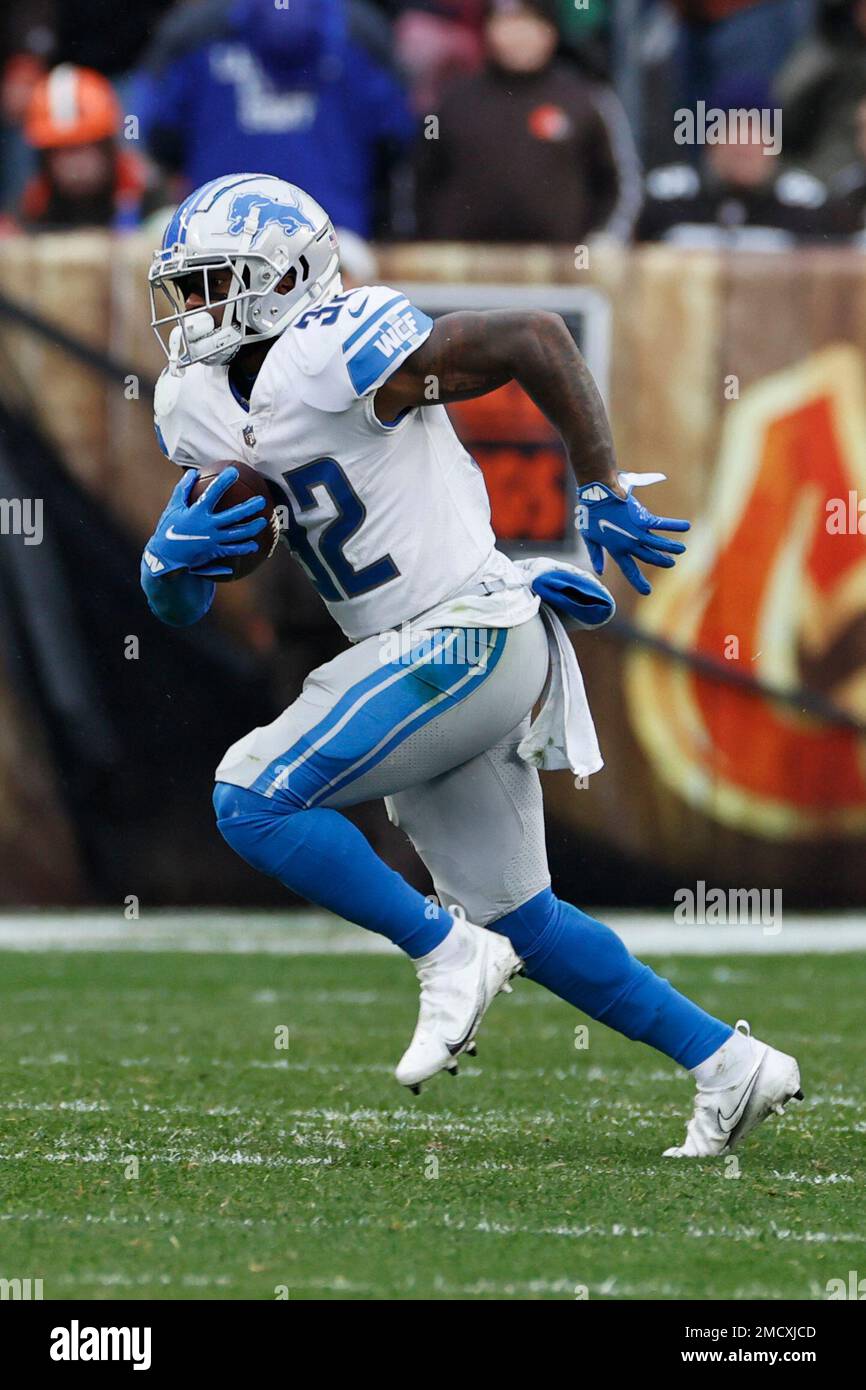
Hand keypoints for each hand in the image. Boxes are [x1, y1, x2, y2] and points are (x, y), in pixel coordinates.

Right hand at [142, 467, 266, 578]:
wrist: (166, 557)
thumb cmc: (169, 528)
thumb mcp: (173, 507)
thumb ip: (183, 489)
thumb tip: (193, 472)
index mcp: (197, 512)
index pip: (213, 493)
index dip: (224, 481)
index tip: (234, 471)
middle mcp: (207, 526)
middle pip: (233, 516)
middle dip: (249, 508)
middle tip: (262, 501)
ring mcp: (213, 540)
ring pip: (237, 534)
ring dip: (252, 528)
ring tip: (263, 522)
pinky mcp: (214, 552)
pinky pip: (232, 550)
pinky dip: (244, 548)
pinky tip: (254, 545)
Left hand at [575, 472, 689, 595]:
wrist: (598, 496)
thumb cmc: (592, 514)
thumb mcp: (589, 538)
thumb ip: (596, 555)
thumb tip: (599, 571)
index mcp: (616, 550)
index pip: (629, 570)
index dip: (638, 582)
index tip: (647, 591)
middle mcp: (629, 544)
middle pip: (649, 557)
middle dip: (661, 561)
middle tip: (671, 564)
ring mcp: (636, 533)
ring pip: (659, 544)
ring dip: (671, 548)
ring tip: (682, 550)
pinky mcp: (643, 519)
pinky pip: (662, 525)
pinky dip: (675, 525)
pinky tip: (686, 526)